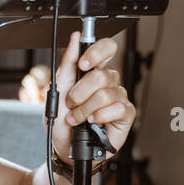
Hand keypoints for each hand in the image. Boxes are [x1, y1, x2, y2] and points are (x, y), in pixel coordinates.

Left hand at [49, 31, 135, 164]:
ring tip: (78, 118)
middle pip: (102, 75)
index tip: (84, 65)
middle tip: (72, 103)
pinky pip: (117, 108)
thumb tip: (74, 38)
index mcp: (93, 71)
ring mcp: (118, 97)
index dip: (97, 52)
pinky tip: (92, 123)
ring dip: (86, 109)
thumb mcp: (58, 89)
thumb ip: (68, 63)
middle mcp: (108, 82)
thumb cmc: (62, 120)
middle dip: (80, 93)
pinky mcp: (126, 114)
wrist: (64, 146)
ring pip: (106, 94)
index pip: (106, 48)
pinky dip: (99, 117)